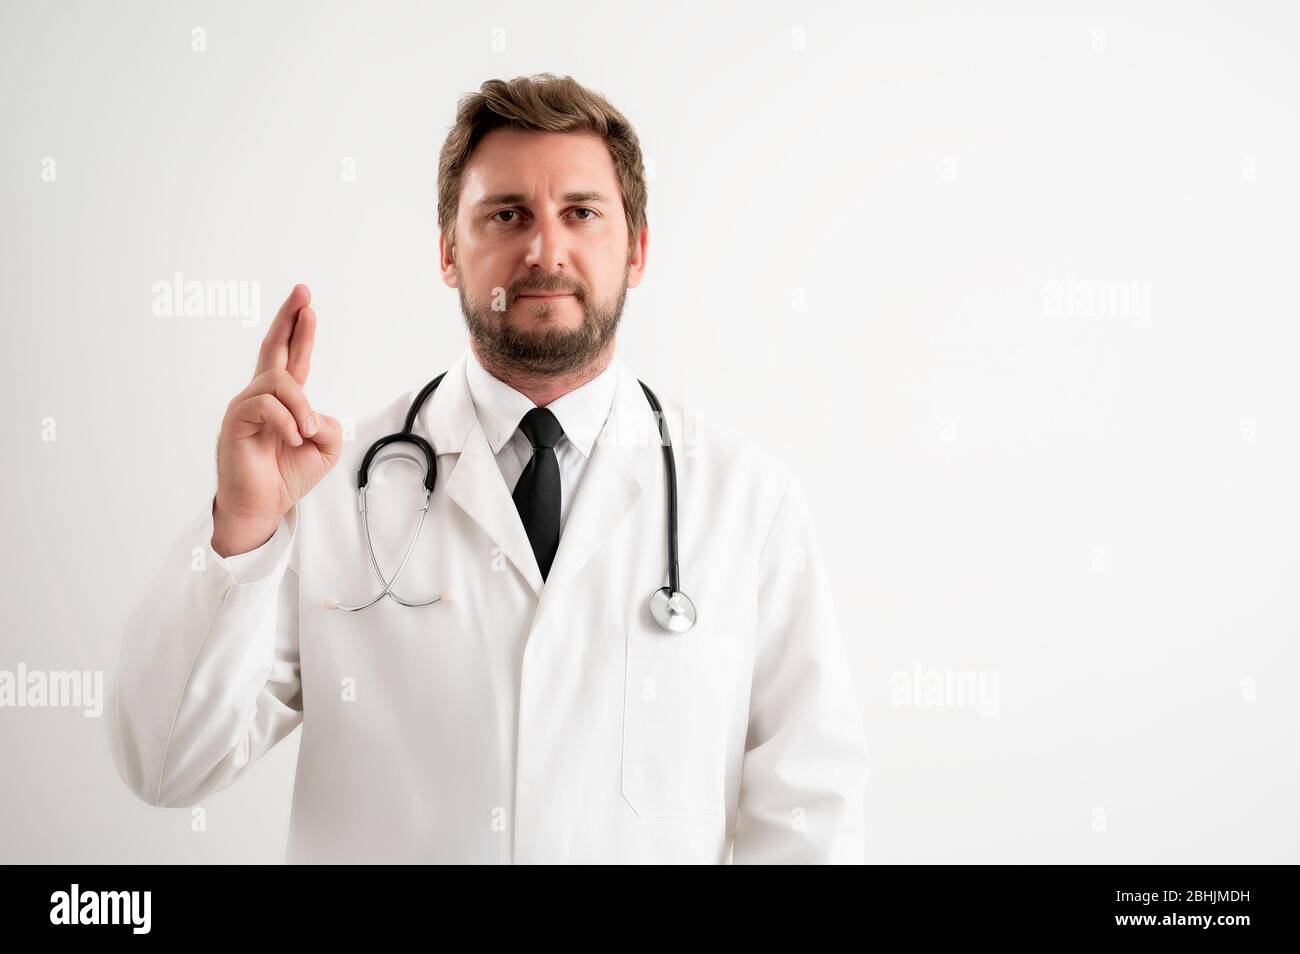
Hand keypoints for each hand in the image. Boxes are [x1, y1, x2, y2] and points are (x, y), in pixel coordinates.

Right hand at [211, 284, 342, 556]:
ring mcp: (246, 406)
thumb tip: (315, 414)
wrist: (263, 506)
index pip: (292, 357)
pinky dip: (287, 421)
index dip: (300, 332)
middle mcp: (262, 397)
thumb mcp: (324, 450)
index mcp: (284, 401)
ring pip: (279, 382)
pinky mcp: (236, 421)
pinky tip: (292, 439)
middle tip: (303, 293)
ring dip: (301, 408)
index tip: (308, 304)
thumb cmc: (287, 476)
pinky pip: (267, 406)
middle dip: (289, 319)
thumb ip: (329, 424)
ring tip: (306, 435)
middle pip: (273, 348)